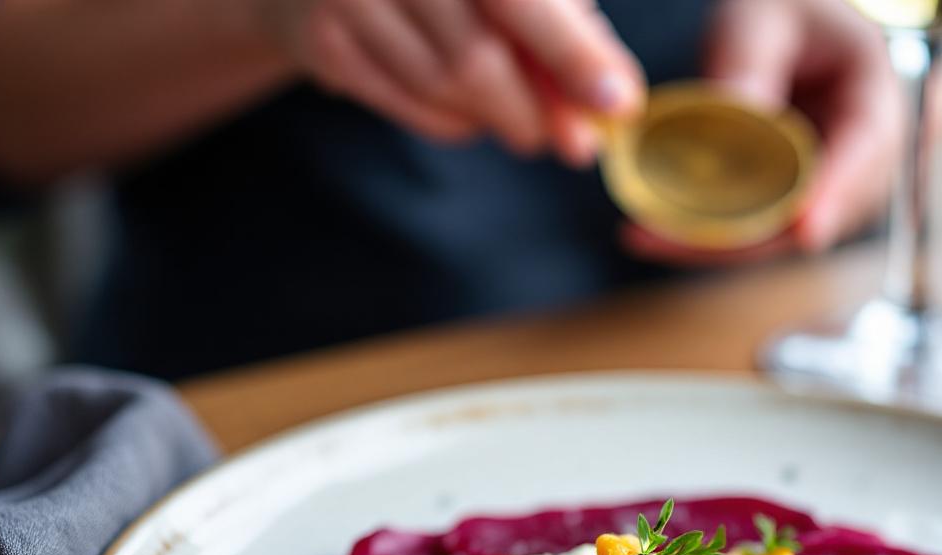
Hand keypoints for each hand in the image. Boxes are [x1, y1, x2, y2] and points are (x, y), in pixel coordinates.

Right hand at [251, 0, 642, 161]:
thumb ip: (560, 25)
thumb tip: (607, 100)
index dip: (574, 54)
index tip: (618, 102)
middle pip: (476, 60)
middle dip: (534, 111)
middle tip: (574, 141)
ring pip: (443, 90)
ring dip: (496, 117)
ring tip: (518, 115)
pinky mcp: (323, 43)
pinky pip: (410, 106)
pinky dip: (455, 121)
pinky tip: (470, 109)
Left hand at [623, 0, 905, 264]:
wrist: (786, 22)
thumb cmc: (787, 7)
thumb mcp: (762, 15)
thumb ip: (750, 61)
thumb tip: (736, 118)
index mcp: (877, 87)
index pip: (869, 148)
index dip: (836, 194)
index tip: (805, 229)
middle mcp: (864, 148)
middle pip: (825, 208)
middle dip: (750, 232)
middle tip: (671, 235)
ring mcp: (832, 179)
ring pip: (788, 230)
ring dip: (722, 240)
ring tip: (650, 234)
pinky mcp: (796, 196)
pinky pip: (762, 226)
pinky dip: (716, 232)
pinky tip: (660, 232)